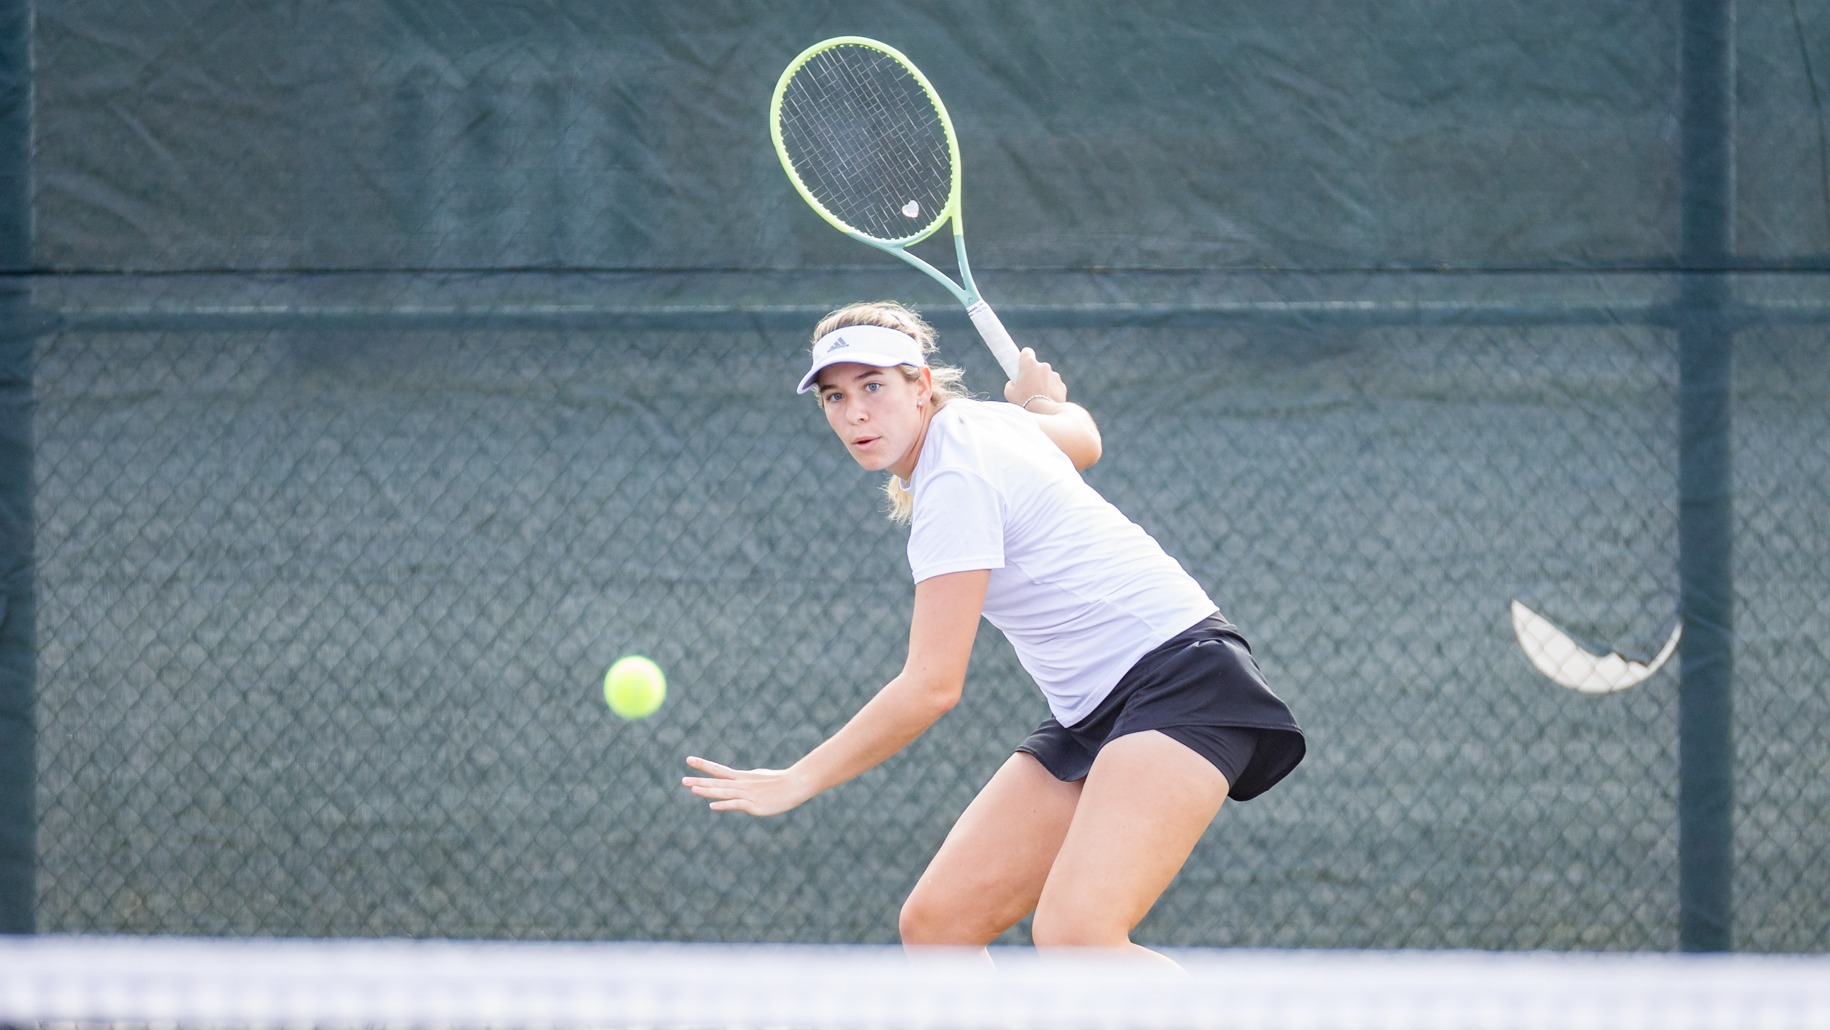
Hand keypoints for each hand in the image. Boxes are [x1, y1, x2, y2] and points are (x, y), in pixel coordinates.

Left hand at [682, 756, 809, 816]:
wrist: (796, 784)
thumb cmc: (780, 781)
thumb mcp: (759, 778)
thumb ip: (746, 780)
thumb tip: (736, 780)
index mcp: (742, 777)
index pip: (719, 770)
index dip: (703, 765)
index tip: (689, 760)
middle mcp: (742, 784)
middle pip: (717, 782)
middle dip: (699, 781)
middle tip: (682, 780)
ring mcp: (747, 794)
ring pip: (724, 792)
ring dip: (708, 791)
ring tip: (692, 789)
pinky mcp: (754, 805)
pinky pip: (736, 804)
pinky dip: (724, 804)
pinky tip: (712, 805)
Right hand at [1003, 347, 1066, 408]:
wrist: (1045, 413)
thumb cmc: (1024, 402)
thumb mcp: (1009, 394)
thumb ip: (1011, 384)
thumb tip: (1013, 383)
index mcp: (1029, 364)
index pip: (1027, 352)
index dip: (1024, 358)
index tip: (1022, 365)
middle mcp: (1043, 366)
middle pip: (1037, 367)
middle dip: (1034, 375)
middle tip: (1028, 387)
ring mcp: (1054, 375)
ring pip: (1047, 377)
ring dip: (1043, 383)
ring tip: (1037, 398)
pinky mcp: (1062, 385)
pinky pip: (1054, 386)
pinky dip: (1051, 391)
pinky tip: (1046, 401)